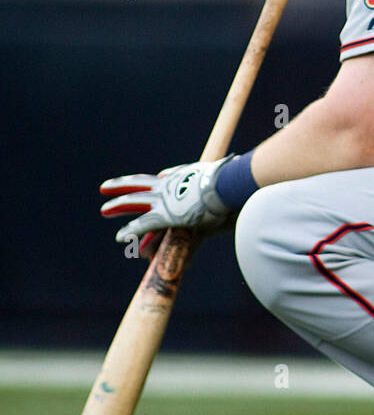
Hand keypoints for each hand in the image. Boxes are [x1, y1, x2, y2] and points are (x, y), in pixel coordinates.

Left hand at [99, 157, 234, 246]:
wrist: (229, 185)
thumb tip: (217, 177)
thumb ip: (212, 180)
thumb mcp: (218, 181)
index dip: (147, 182)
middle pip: (139, 184)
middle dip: (121, 186)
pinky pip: (143, 224)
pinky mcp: (166, 215)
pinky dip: (130, 230)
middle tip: (105, 188)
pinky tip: (119, 237)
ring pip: (134, 201)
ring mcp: (165, 199)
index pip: (158, 179)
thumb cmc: (230, 184)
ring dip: (118, 206)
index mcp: (180, 178)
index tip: (137, 183)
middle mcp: (168, 185)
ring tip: (104, 211)